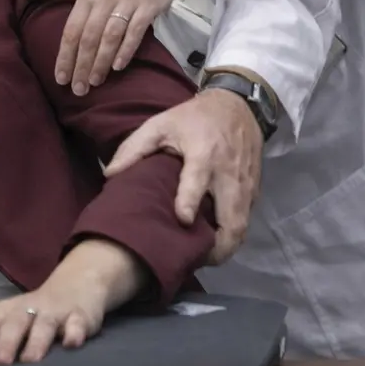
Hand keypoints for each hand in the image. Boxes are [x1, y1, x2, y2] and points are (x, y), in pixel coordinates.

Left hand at [0, 240, 140, 364]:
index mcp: (7, 312)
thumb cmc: (36, 307)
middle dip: (6, 342)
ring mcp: (54, 312)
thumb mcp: (8, 315)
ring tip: (31, 360)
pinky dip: (74, 332)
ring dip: (37, 341)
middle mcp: (28, 310)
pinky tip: (72, 343)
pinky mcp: (79, 316)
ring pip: (44, 325)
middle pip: (14, 324)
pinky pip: (76, 324)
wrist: (77, 282)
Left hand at [19, 0, 176, 95]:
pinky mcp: (148, 5)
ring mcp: (127, 0)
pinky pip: (135, 31)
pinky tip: (118, 67)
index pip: (71, 30)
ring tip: (95, 82)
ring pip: (110, 36)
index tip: (60, 79)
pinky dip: (126, 50)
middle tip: (77, 89)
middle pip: (88, 36)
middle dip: (81, 65)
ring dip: (101, 61)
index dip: (64, 56)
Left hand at [105, 89, 261, 262]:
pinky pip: (247, 218)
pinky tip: (217, 240)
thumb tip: (110, 175)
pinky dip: (235, 233)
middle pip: (232, 218)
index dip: (190, 202)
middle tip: (198, 260)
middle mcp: (228, 173)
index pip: (198, 182)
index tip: (183, 220)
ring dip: (227, 245)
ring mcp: (245, 183)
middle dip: (218, 245)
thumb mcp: (160, 123)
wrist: (238, 105)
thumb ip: (134, 148)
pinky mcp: (254, 188)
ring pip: (243, 224)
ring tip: (206, 257)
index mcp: (203, 154)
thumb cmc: (193, 117)